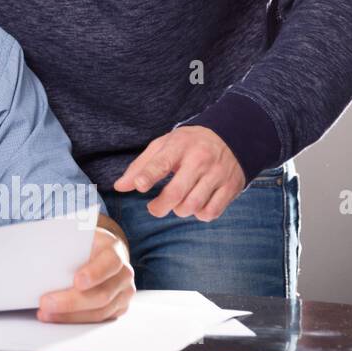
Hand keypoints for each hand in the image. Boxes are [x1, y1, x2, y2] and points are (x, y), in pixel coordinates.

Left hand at [37, 225, 133, 322]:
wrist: (105, 254)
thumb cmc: (87, 245)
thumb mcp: (79, 237)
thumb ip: (68, 245)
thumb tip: (40, 253)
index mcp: (114, 252)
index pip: (110, 263)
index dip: (95, 273)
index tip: (77, 281)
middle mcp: (123, 275)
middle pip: (102, 294)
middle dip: (71, 301)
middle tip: (46, 303)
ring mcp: (123, 294)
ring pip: (99, 311)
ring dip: (70, 315)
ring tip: (46, 313)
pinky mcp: (117, 308)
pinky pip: (97, 320)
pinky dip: (75, 320)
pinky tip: (56, 317)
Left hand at [113, 125, 245, 220]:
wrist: (231, 136)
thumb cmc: (189, 144)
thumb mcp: (163, 146)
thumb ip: (140, 166)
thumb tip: (120, 187)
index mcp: (179, 146)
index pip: (162, 163)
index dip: (148, 176)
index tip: (139, 186)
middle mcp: (200, 160)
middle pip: (177, 192)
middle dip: (160, 206)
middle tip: (153, 207)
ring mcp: (217, 174)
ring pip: (193, 205)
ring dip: (179, 210)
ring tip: (176, 203)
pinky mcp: (231, 187)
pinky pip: (211, 212)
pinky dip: (199, 214)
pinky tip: (196, 205)